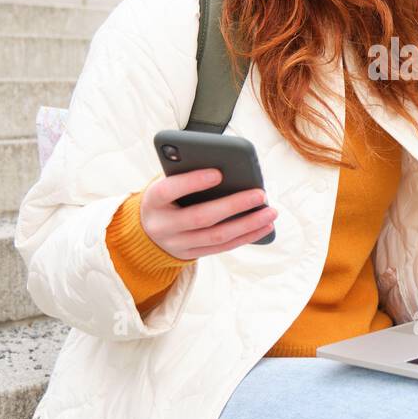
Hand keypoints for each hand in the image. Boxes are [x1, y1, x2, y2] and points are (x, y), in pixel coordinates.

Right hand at [140, 168, 277, 260]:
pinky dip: (247, 237)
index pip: (169, 190)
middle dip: (234, 205)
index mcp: (153, 200)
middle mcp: (163, 226)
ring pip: (217, 236)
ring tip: (271, 212)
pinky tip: (264, 226)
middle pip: (201, 217)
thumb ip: (187, 172)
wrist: (146, 230)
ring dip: (248, 224)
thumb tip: (227, 163)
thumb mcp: (167, 181)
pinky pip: (223, 247)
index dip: (192, 182)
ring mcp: (178, 244)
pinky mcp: (192, 255)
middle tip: (260, 194)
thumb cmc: (167, 195)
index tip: (218, 173)